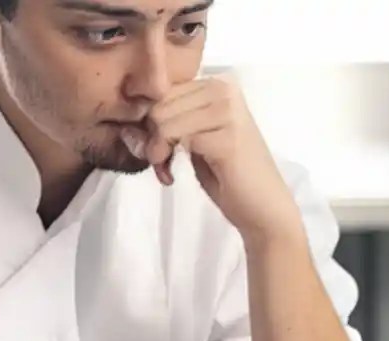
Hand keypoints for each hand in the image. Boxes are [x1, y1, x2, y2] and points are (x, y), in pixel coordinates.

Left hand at [121, 77, 302, 241]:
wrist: (263, 209)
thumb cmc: (228, 176)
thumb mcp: (191, 143)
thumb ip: (165, 127)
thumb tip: (124, 129)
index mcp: (217, 83)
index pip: (161, 90)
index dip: (151, 121)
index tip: (157, 150)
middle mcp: (225, 88)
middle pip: (158, 103)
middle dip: (151, 137)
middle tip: (161, 164)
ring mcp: (228, 110)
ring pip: (163, 120)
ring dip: (156, 150)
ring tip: (166, 169)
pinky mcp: (228, 135)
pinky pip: (176, 138)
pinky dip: (165, 161)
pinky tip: (172, 177)